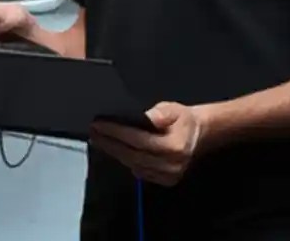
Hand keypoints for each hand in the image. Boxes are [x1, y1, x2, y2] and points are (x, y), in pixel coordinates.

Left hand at [89, 102, 207, 186]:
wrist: (197, 136)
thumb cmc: (182, 120)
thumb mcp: (174, 109)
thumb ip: (160, 113)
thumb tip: (146, 117)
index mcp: (174, 146)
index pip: (138, 140)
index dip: (116, 132)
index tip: (99, 124)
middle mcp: (170, 165)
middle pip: (132, 155)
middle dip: (109, 143)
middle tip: (92, 132)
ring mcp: (167, 175)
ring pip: (133, 164)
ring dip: (113, 152)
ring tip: (98, 139)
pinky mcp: (165, 181)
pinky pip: (139, 171)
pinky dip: (124, 160)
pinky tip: (113, 149)